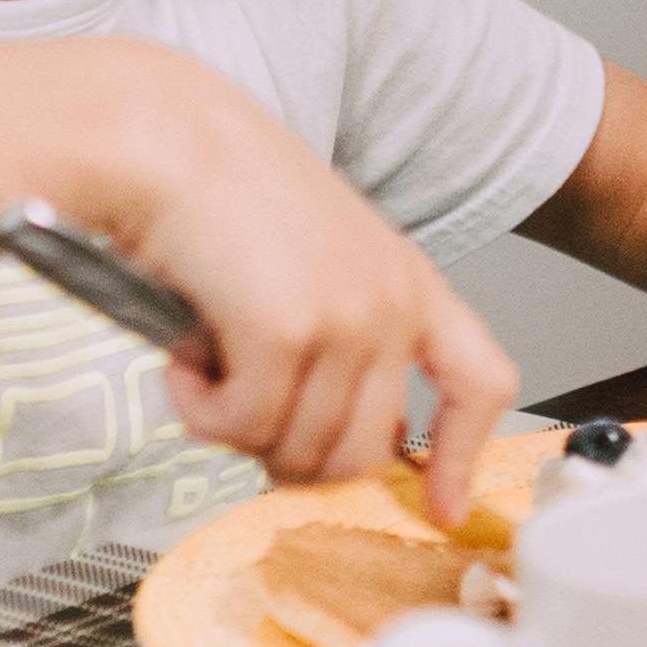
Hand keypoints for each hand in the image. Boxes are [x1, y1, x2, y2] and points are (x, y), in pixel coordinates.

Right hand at [83, 51, 520, 528]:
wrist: (165, 139)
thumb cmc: (219, 195)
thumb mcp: (313, 263)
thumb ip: (336, 339)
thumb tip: (310, 441)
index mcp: (409, 282)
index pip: (480, 380)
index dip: (462, 455)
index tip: (439, 508)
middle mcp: (394, 303)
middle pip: (364, 453)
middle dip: (290, 456)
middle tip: (237, 413)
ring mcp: (349, 319)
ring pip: (299, 449)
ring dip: (234, 427)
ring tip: (202, 362)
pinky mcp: (289, 333)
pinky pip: (245, 426)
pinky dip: (199, 410)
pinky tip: (181, 359)